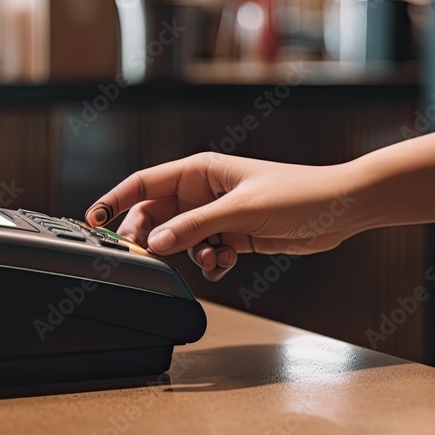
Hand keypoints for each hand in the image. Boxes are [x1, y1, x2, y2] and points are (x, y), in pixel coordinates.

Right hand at [85, 153, 366, 279]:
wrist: (340, 209)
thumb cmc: (298, 194)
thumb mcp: (239, 211)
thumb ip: (194, 227)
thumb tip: (155, 242)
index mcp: (200, 171)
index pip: (144, 184)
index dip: (115, 201)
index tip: (94, 222)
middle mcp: (205, 192)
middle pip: (157, 216)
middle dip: (152, 238)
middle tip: (147, 256)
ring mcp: (219, 216)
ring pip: (182, 240)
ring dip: (189, 254)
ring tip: (211, 257)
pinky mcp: (235, 237)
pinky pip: (206, 254)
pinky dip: (211, 263)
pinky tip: (226, 262)